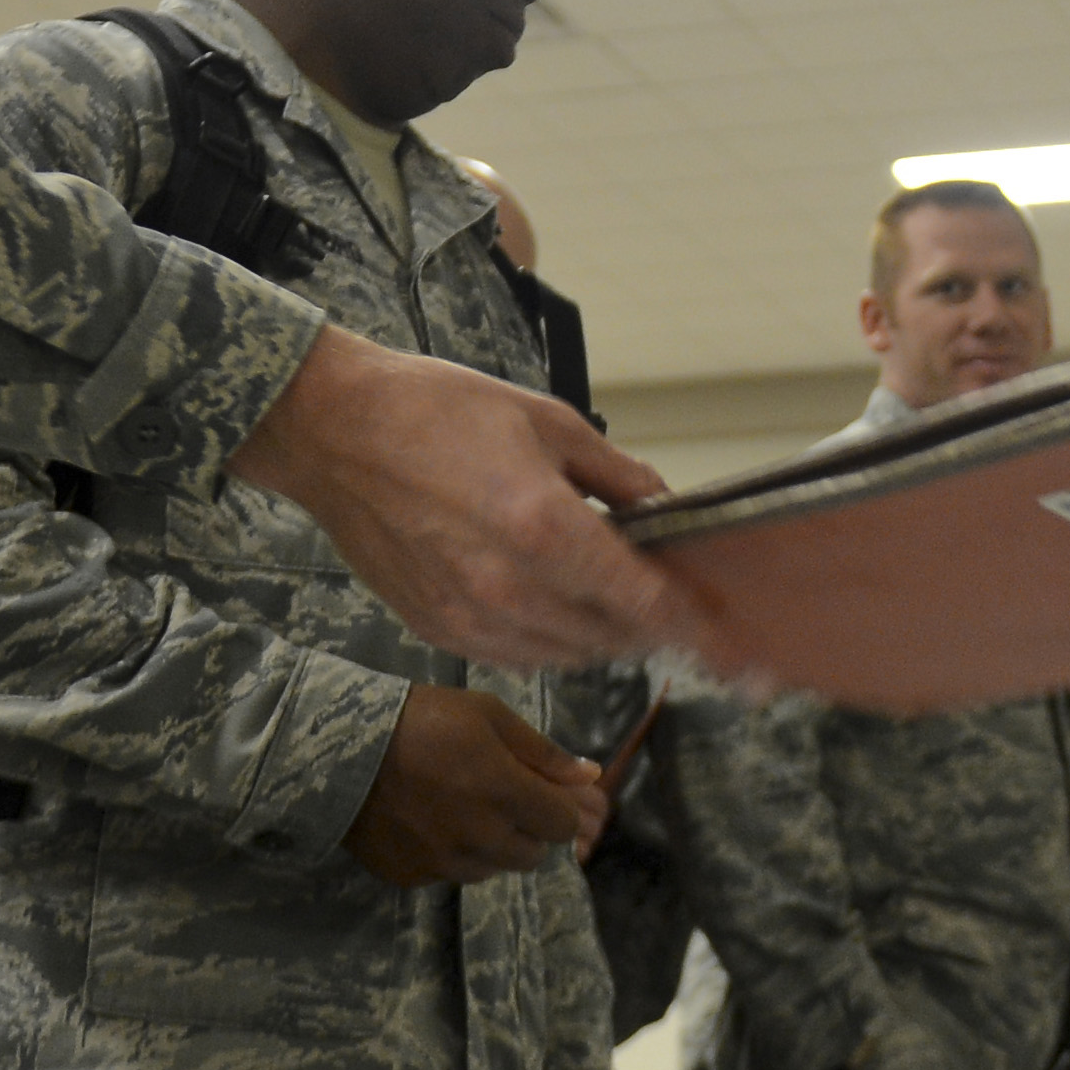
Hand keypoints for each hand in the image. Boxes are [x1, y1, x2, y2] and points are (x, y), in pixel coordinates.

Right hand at [226, 330, 684, 668]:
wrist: (333, 432)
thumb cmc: (440, 412)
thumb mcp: (549, 423)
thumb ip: (620, 479)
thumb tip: (670, 514)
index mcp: (543, 528)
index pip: (645, 603)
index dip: (697, 629)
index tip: (736, 650)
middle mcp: (509, 587)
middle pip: (614, 637)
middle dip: (651, 622)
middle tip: (666, 592)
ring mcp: (469, 617)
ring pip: (570, 656)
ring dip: (603, 634)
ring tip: (608, 591)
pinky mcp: (438, 629)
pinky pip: (520, 657)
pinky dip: (553, 641)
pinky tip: (553, 602)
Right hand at [346, 684, 601, 886]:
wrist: (340, 745)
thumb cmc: (422, 718)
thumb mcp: (488, 716)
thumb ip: (543, 752)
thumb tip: (592, 775)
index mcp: (506, 792)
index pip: (562, 825)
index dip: (557, 808)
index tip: (539, 793)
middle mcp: (481, 836)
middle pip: (533, 856)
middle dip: (528, 830)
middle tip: (500, 801)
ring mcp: (444, 862)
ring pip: (493, 870)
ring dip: (492, 847)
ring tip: (462, 811)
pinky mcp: (412, 877)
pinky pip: (449, 876)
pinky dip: (450, 856)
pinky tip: (430, 825)